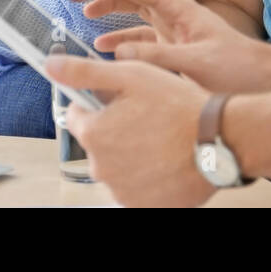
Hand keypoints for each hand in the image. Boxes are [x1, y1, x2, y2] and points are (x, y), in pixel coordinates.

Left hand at [46, 54, 214, 206]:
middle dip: (115, 129)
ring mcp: (122, 190)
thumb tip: (51, 65)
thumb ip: (85, 72)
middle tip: (146, 117)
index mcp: (94, 134)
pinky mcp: (143, 206)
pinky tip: (165, 160)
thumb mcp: (130, 75)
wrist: (219, 142)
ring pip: (116, 164)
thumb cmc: (178, 106)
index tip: (121, 100)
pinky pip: (135, 187)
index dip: (98, 103)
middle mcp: (102, 168)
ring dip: (130, 153)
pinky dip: (145, 175)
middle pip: (97, 142)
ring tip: (159, 139)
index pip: (77, 115)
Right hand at [65, 0, 270, 91]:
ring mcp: (173, 26)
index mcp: (177, 8)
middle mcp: (173, 11)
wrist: (267, 80)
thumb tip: (117, 53)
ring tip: (83, 12)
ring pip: (133, 6)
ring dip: (107, 5)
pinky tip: (105, 46)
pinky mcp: (175, 44)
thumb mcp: (197, 65)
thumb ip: (158, 57)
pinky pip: (140, 33)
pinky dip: (119, 36)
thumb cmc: (240, 71)